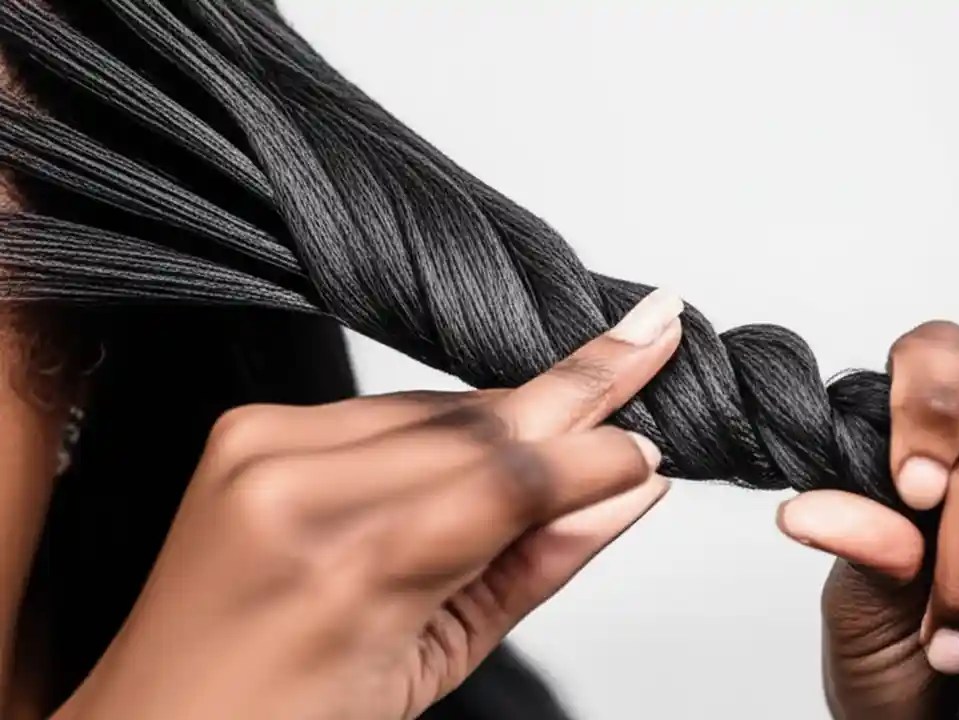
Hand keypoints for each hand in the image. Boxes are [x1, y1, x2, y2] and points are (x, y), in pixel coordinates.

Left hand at [54, 289, 684, 719]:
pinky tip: (478, 442)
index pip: (512, 480)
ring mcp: (264, 447)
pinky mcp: (251, 428)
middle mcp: (296, 486)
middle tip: (654, 329)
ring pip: (437, 406)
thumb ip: (537, 566)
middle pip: (480, 421)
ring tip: (581, 408)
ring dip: (512, 416)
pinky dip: (442, 425)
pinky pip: (382, 407)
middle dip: (576, 386)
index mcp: (351, 569)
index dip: (595, 452)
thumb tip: (625, 496)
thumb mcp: (434, 668)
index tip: (653, 439)